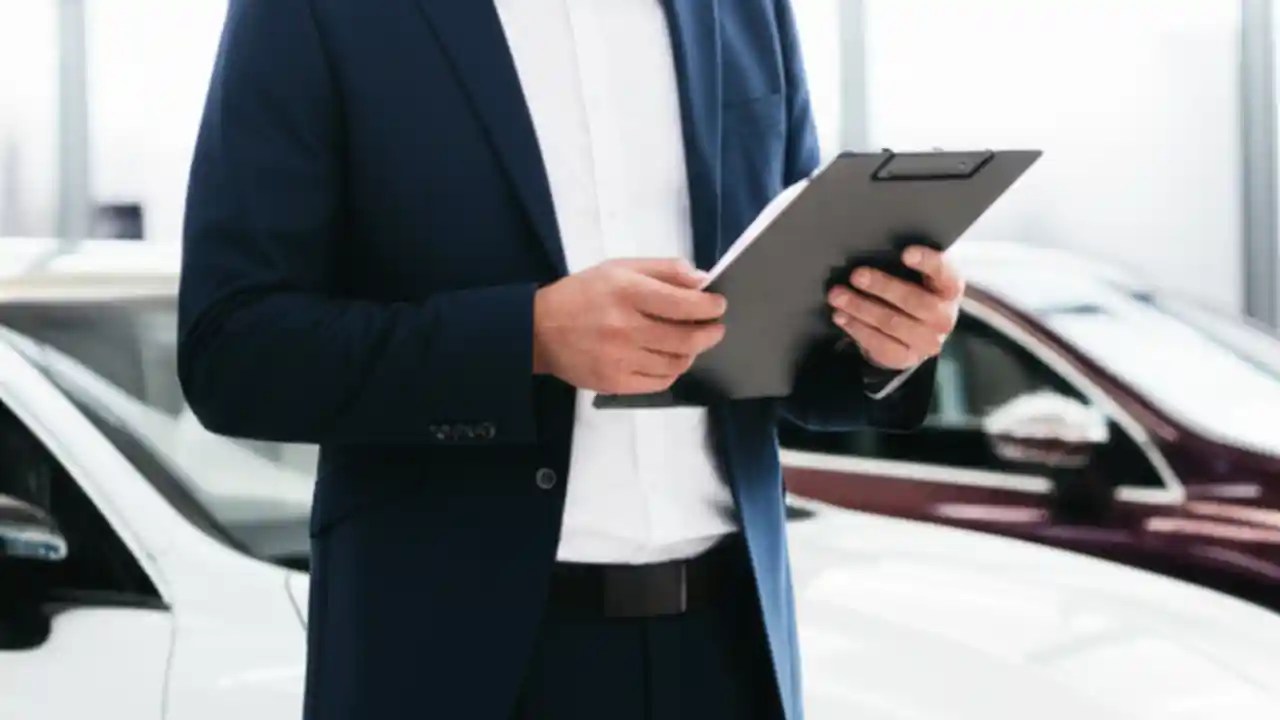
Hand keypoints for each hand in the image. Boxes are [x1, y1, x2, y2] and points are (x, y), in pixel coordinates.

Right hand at [533, 258, 727, 393]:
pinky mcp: (615, 383)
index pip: (683, 303)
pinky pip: (660, 382)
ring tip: (690, 343)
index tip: (718, 306)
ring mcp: (620, 359)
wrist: (540, 331)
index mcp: (627, 292)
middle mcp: (625, 327)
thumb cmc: (583, 294)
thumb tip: (702, 280)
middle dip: (709, 333)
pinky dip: (672, 371)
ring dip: (691, 352)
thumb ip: (663, 269)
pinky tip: (668, 359)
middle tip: (715, 328)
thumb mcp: (619, 267)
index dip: (709, 306)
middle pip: (686, 338)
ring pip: (676, 362)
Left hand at [826, 246, 962, 370]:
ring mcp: (928, 341)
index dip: (927, 262)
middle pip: (914, 301)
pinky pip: (880, 345)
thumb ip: (907, 264)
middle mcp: (944, 317)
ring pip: (892, 323)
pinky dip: (857, 329)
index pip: (944, 273)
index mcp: (950, 289)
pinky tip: (841, 316)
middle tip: (856, 275)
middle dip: (882, 287)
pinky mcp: (907, 358)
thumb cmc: (914, 292)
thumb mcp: (919, 277)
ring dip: (861, 308)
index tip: (905, 253)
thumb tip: (873, 247)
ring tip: (837, 296)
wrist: (917, 334)